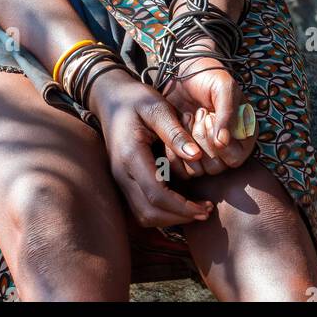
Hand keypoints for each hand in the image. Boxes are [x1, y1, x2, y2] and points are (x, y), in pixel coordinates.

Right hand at [87, 69, 213, 228]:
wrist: (110, 97)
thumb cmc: (135, 99)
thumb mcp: (156, 106)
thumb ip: (174, 132)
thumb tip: (196, 156)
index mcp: (130, 155)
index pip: (156, 194)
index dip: (182, 206)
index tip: (205, 208)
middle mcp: (122, 173)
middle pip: (148, 212)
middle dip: (179, 218)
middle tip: (206, 212)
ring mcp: (121, 179)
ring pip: (144, 214)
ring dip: (170, 218)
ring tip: (197, 210)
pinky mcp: (125, 180)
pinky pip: (142, 206)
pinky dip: (162, 211)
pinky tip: (182, 203)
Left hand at [163, 59, 255, 175]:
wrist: (183, 71)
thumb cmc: (209, 78)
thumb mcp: (224, 88)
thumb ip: (228, 113)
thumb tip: (223, 142)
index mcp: (243, 136)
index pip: (235, 158)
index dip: (222, 144)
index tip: (210, 117)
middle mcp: (226, 148)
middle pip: (216, 167)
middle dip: (203, 139)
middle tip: (199, 114)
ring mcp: (204, 152)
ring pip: (198, 170)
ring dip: (189, 142)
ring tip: (189, 117)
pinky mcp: (185, 152)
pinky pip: (180, 166)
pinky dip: (175, 148)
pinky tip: (177, 124)